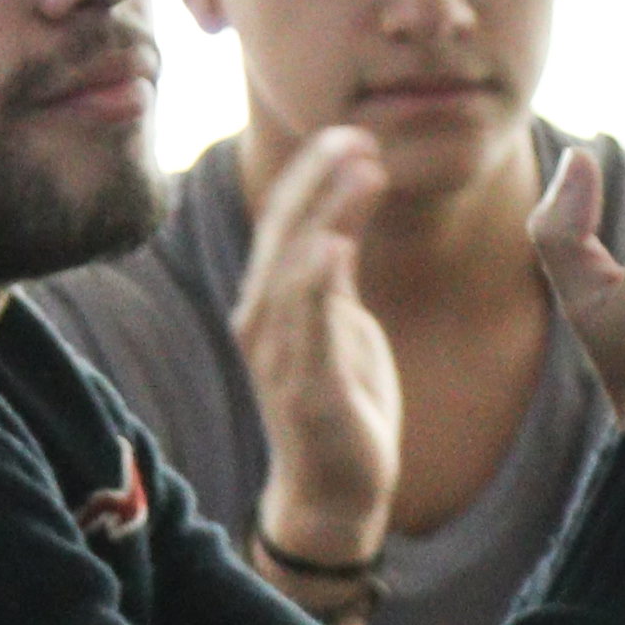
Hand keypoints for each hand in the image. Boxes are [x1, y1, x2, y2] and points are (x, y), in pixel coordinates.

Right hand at [230, 129, 401, 573]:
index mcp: (269, 302)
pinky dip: (315, 282)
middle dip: (317, 181)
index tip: (351, 134)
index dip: (312, 175)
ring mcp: (279, 356)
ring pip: (294, 269)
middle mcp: (261, 321)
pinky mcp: (304, 389)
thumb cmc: (338, 402)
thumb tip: (343, 215)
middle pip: (283, 234)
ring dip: (326, 214)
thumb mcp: (341, 321)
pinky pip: (306, 327)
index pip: (282, 222)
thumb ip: (334, 273)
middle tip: (357, 136)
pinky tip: (335, 245)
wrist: (333, 489)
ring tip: (363, 170)